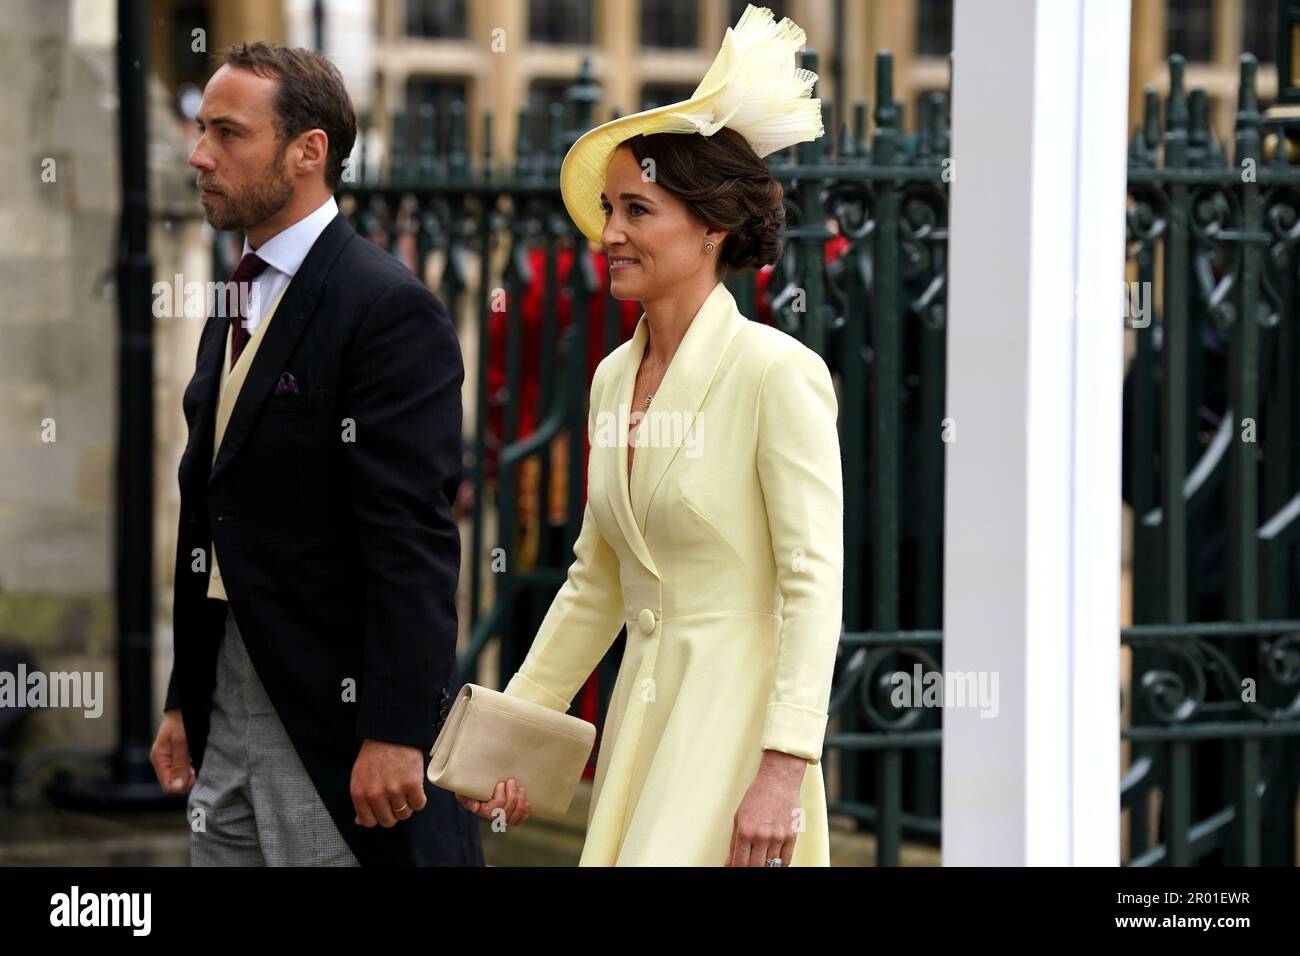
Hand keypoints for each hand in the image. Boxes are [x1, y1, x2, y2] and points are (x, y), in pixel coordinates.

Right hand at [150, 709, 195, 793]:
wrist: (189, 703)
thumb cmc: (183, 719)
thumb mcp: (181, 741)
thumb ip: (179, 765)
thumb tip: (176, 788)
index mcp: (159, 758)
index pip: (168, 786)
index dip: (183, 785)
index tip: (194, 774)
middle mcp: (165, 760)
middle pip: (177, 783)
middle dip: (189, 778)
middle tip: (199, 764)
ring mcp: (174, 757)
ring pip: (184, 776)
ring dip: (194, 771)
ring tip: (200, 757)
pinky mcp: (183, 754)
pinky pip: (189, 768)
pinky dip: (197, 765)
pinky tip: (201, 756)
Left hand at [350, 738, 427, 827]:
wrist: (391, 733)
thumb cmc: (375, 754)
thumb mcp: (360, 777)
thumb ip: (360, 801)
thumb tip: (360, 821)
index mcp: (360, 794)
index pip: (369, 822)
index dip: (378, 816)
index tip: (383, 808)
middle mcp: (375, 795)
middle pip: (388, 821)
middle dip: (393, 813)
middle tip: (396, 799)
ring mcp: (394, 790)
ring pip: (404, 814)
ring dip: (407, 805)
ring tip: (405, 791)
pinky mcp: (412, 784)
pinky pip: (419, 805)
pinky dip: (419, 799)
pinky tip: (415, 788)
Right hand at [455, 778, 530, 825]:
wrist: (479, 786)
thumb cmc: (471, 788)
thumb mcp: (465, 791)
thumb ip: (466, 798)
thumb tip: (476, 807)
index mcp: (482, 810)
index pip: (494, 809)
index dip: (500, 797)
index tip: (500, 784)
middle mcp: (493, 816)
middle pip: (506, 811)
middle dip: (512, 795)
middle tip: (511, 781)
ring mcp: (503, 817)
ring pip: (515, 816)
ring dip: (520, 801)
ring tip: (520, 789)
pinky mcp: (512, 815)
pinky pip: (520, 820)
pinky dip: (525, 812)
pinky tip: (526, 802)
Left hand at [725, 750, 807, 866]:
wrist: (779, 781)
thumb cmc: (757, 796)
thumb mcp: (739, 817)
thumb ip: (734, 842)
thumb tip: (730, 862)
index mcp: (745, 831)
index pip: (739, 862)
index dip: (736, 869)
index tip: (735, 868)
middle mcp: (762, 836)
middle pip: (755, 867)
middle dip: (749, 868)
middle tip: (748, 864)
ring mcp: (778, 837)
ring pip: (770, 865)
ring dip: (764, 865)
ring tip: (760, 859)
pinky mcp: (791, 836)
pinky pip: (786, 860)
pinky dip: (779, 865)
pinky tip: (774, 861)